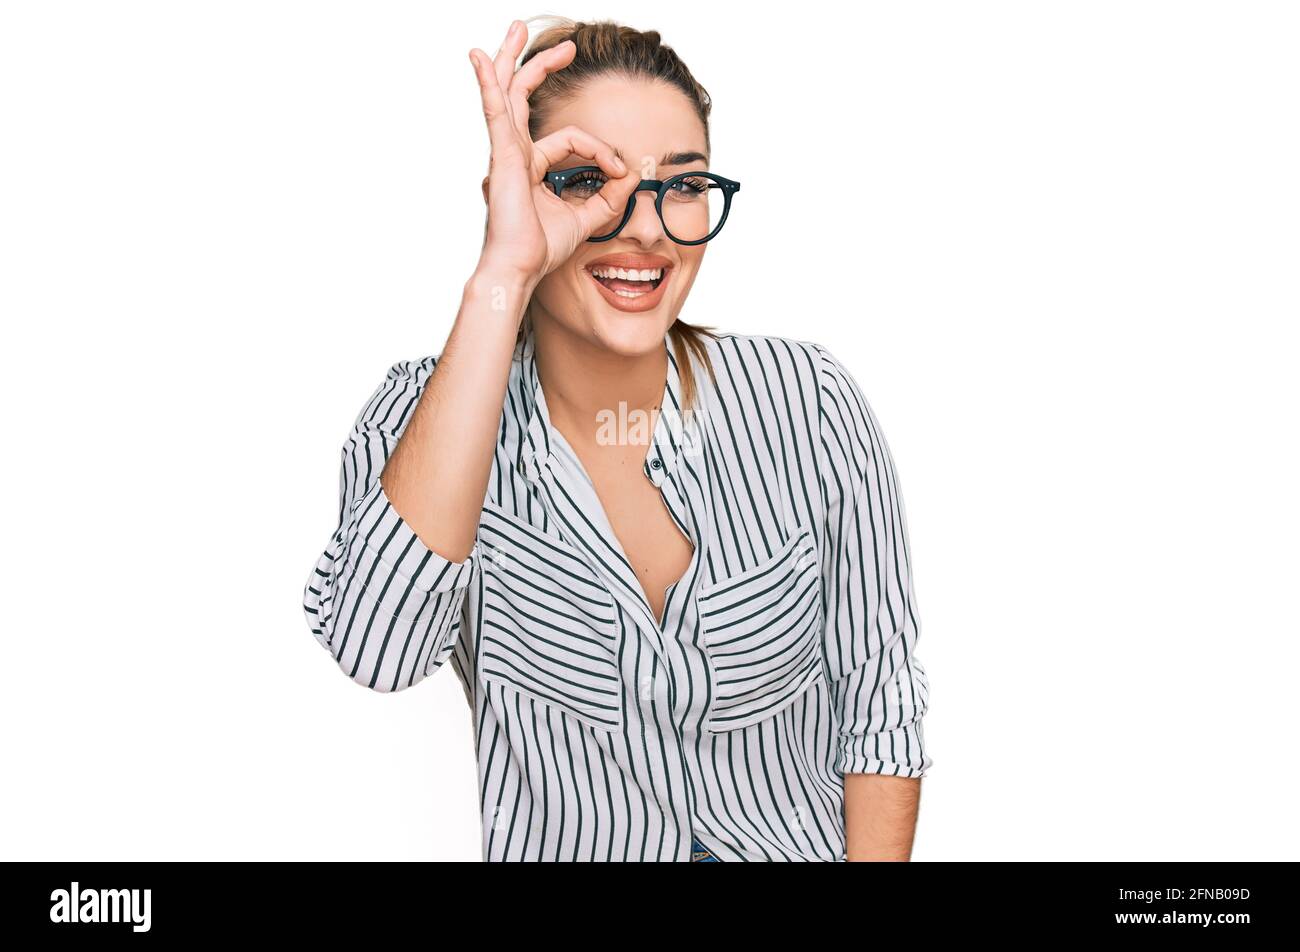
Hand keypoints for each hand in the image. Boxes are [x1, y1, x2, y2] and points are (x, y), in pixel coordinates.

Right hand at [468, 20, 639, 288]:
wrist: (521, 268)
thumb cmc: (542, 249)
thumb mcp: (586, 217)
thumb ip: (609, 195)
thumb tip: (633, 173)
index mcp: (531, 166)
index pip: (571, 139)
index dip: (601, 151)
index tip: (621, 171)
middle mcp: (514, 153)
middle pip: (524, 97)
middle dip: (543, 66)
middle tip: (567, 46)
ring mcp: (505, 152)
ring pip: (508, 93)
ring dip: (513, 58)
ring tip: (516, 27)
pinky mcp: (501, 155)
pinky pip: (495, 111)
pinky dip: (487, 83)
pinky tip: (478, 57)